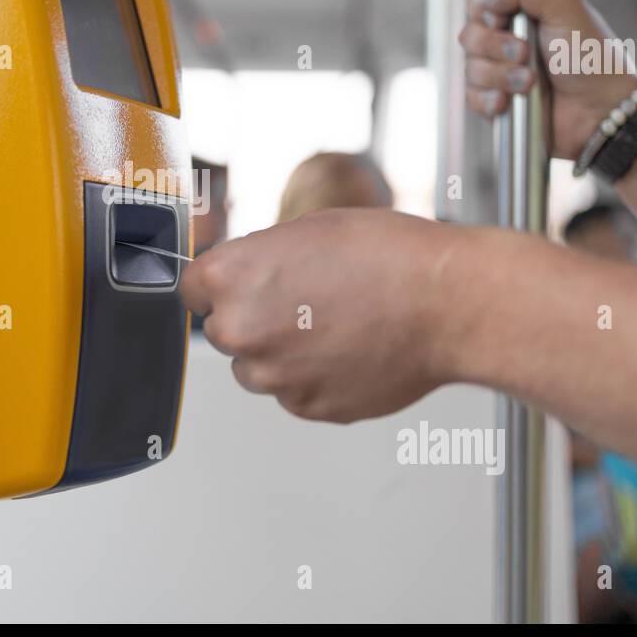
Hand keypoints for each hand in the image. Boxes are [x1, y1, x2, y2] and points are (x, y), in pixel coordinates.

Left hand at [179, 208, 461, 422]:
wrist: (445, 303)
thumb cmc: (388, 258)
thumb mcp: (305, 230)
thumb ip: (259, 260)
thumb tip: (244, 279)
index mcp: (231, 278)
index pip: (191, 289)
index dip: (221, 285)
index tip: (240, 286)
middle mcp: (241, 330)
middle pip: (223, 331)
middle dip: (252, 318)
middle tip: (304, 301)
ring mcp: (273, 376)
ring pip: (256, 368)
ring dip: (280, 353)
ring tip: (332, 325)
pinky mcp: (306, 407)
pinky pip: (293, 392)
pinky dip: (313, 377)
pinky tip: (348, 349)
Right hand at [459, 0, 636, 159]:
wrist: (600, 108)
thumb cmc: (593, 60)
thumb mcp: (566, 8)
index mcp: (522, 13)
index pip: (480, 0)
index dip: (484, 8)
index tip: (502, 17)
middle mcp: (507, 40)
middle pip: (469, 34)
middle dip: (494, 45)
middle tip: (525, 53)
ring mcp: (499, 73)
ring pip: (470, 67)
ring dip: (500, 75)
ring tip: (531, 82)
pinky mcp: (496, 102)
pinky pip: (473, 98)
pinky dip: (491, 99)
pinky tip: (512, 100)